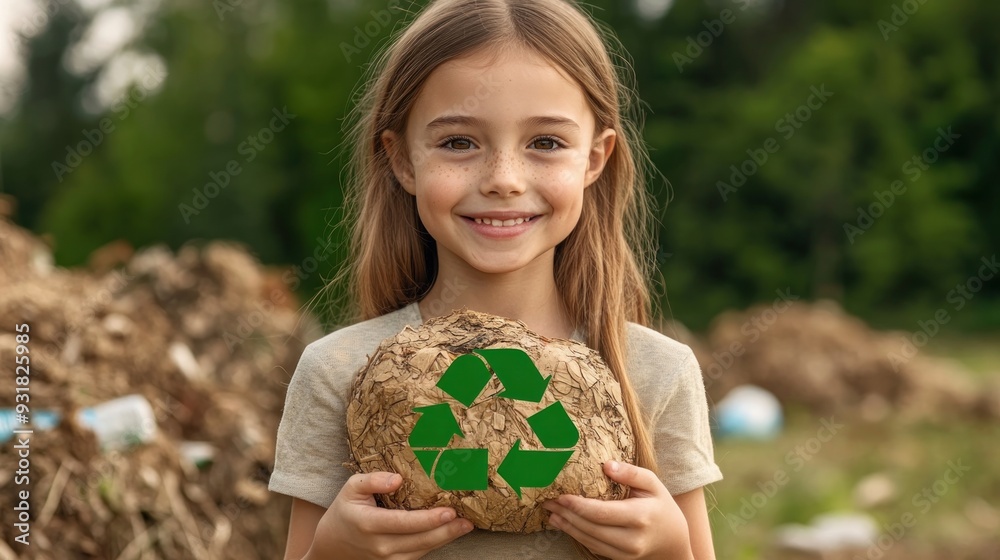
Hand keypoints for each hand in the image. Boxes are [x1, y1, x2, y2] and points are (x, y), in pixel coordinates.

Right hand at [306, 471, 473, 559]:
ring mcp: (387, 559)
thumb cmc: (345, 511)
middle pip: (419, 540)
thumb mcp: (351, 488)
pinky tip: (449, 533)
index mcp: (369, 523)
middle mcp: (380, 545)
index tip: (450, 511)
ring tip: (465, 526)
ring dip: (445, 539)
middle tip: (467, 520)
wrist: (332, 546)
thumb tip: (397, 479)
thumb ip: (372, 480)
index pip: (404, 523)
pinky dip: (435, 544)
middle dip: (446, 531)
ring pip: (422, 550)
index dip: (429, 519)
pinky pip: (418, 555)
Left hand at [542, 461, 693, 559]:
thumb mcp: (653, 484)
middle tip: (547, 500)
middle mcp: (632, 539)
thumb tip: (606, 465)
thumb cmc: (661, 506)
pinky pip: (593, 547)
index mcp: (640, 517)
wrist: (674, 542)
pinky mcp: (619, 559)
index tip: (561, 495)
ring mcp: (625, 553)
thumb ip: (631, 472)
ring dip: (566, 526)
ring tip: (550, 512)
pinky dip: (576, 535)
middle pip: (591, 528)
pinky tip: (563, 523)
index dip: (578, 505)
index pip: (602, 513)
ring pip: (588, 540)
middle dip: (566, 514)